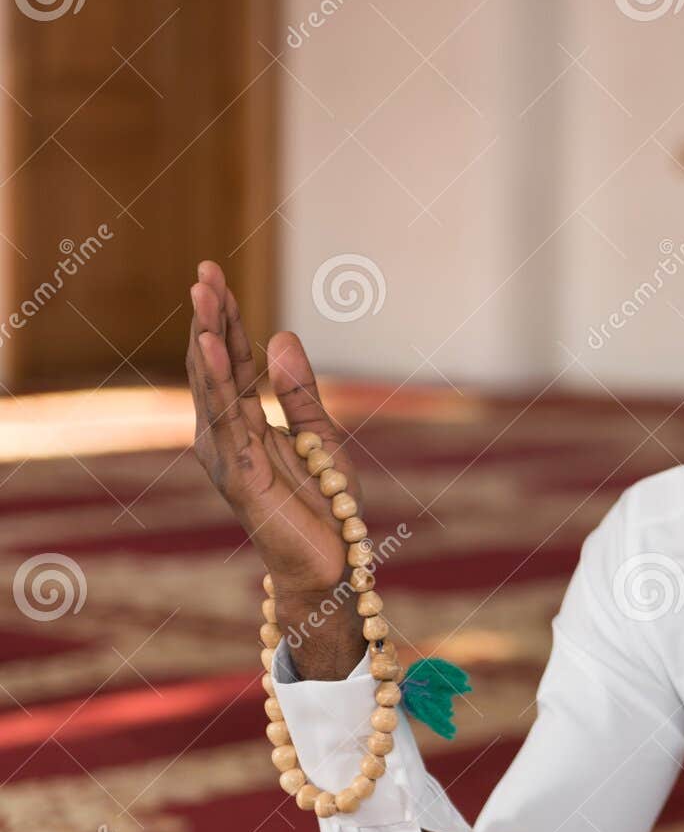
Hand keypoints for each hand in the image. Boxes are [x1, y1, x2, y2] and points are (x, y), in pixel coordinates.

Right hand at [185, 260, 366, 678]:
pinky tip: (214, 345)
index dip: (226, 318)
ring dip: (208, 336)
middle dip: (210, 317)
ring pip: (213, 385)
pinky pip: (227, 419)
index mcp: (245, 422)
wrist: (332, 561)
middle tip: (203, 270)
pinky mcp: (239, 473)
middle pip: (216, 365)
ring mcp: (228, 454)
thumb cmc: (324, 504)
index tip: (215, 274)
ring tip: (202, 293)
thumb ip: (298, 390)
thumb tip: (281, 335)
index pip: (233, 360)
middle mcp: (225, 434)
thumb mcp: (320, 434)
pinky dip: (219, 380)